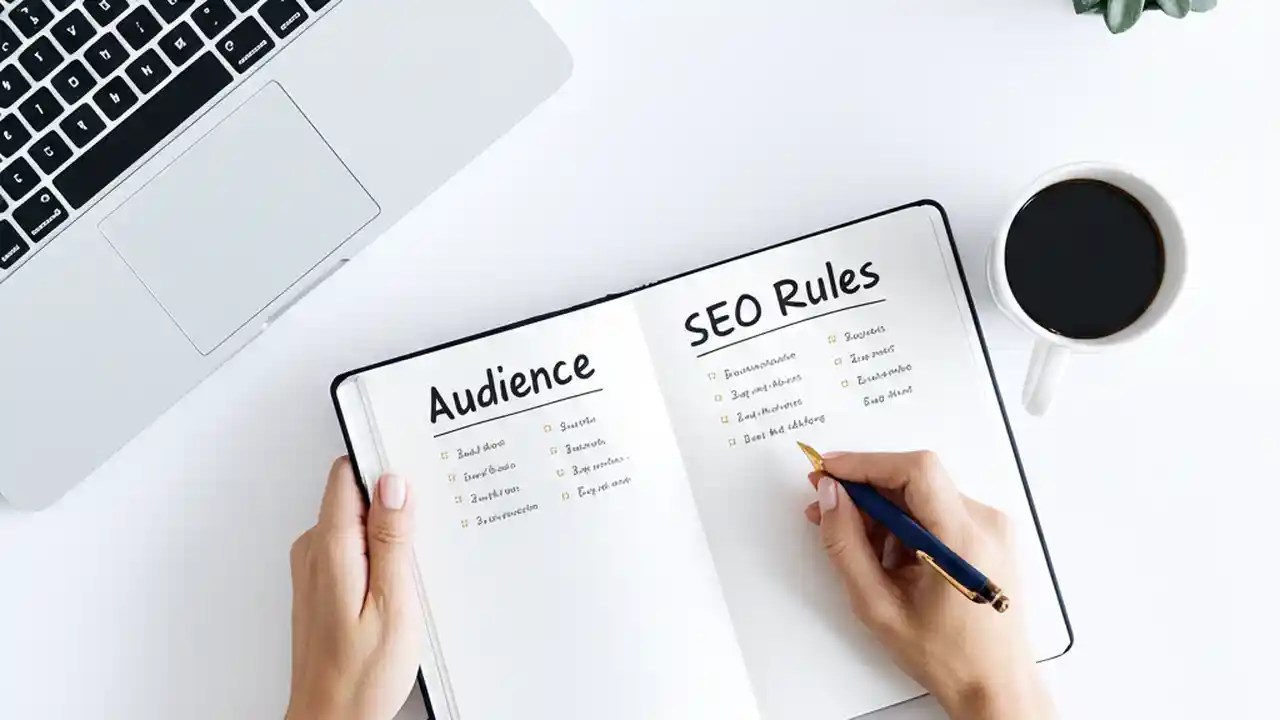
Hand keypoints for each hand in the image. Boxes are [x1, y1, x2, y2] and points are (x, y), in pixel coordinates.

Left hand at [286, 458, 422, 719]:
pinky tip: (401, 583)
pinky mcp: (322, 584)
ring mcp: (315, 567)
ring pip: (356, 522)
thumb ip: (391, 538)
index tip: (415, 470)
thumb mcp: (393, 602)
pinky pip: (352, 547)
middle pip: (354, 495)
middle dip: (394, 503)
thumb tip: (394, 483)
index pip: (347, 474)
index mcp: (330, 547)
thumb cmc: (361, 676)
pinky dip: (379, 555)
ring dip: (389, 533)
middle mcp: (314, 550)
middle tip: (426, 532)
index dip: (383, 466)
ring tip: (417, 567)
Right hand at [803, 451, 1052, 719]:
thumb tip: (830, 499)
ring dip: (884, 510)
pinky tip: (888, 554)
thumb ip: (847, 546)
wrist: (995, 685)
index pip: (915, 471)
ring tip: (857, 544)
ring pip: (924, 495)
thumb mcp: (879, 606)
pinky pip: (938, 511)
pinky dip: (906, 523)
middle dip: (866, 488)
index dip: (866, 463)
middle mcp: (986, 524)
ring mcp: (991, 528)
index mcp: (964, 540)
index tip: (830, 470)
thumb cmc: (949, 657)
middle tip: (827, 503)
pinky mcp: (988, 536)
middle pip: (915, 480)